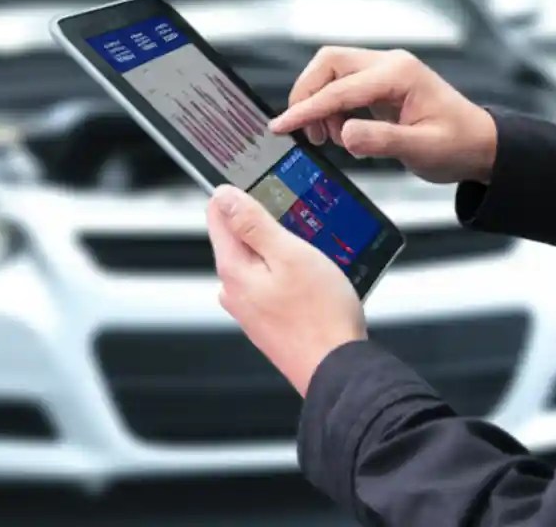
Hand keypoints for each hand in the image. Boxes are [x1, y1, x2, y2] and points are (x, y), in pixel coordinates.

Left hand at [206, 184, 366, 397]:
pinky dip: (288, 273)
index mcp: (234, 270)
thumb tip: (225, 197)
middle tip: (297, 221)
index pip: (217, 215)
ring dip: (280, 250)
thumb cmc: (320, 316)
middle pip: (239, 239)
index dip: (237, 194)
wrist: (337, 368)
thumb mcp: (290, 254)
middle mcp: (234, 291)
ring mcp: (250, 309)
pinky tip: (312, 278)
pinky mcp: (268, 321)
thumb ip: (254, 224)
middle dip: (264, 224)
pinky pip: (271, 284)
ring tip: (311, 252)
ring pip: (258, 262)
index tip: (260, 186)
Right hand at [269, 47, 497, 183]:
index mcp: (400, 74)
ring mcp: (385, 71)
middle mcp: (390, 64)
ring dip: (321, 104)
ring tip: (334, 138)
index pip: (340, 88)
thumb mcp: (422, 149)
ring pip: (332, 73)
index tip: (283, 125)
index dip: (307, 109)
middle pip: (328, 63)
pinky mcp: (381, 84)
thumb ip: (382, 141)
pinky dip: (334, 108)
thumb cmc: (460, 144)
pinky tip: (346, 132)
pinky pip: (344, 86)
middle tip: (306, 132)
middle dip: (308, 95)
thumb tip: (347, 135)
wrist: (481, 145)